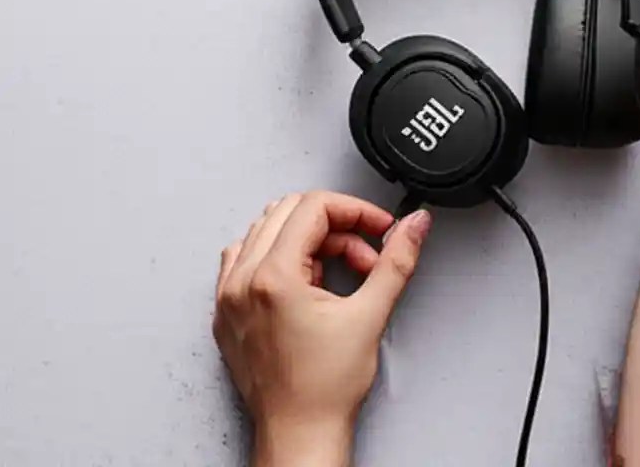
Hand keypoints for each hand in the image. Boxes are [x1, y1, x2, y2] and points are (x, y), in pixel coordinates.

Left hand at [213, 192, 430, 466]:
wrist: (299, 431)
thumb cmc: (324, 388)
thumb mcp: (370, 314)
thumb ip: (396, 261)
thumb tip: (413, 226)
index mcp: (272, 278)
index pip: (313, 208)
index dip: (355, 210)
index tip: (378, 228)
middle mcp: (242, 282)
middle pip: (288, 212)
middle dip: (335, 224)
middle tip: (364, 252)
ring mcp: (229, 297)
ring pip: (264, 232)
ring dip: (306, 239)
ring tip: (336, 272)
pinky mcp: (226, 312)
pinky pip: (243, 260)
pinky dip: (278, 258)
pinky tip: (305, 282)